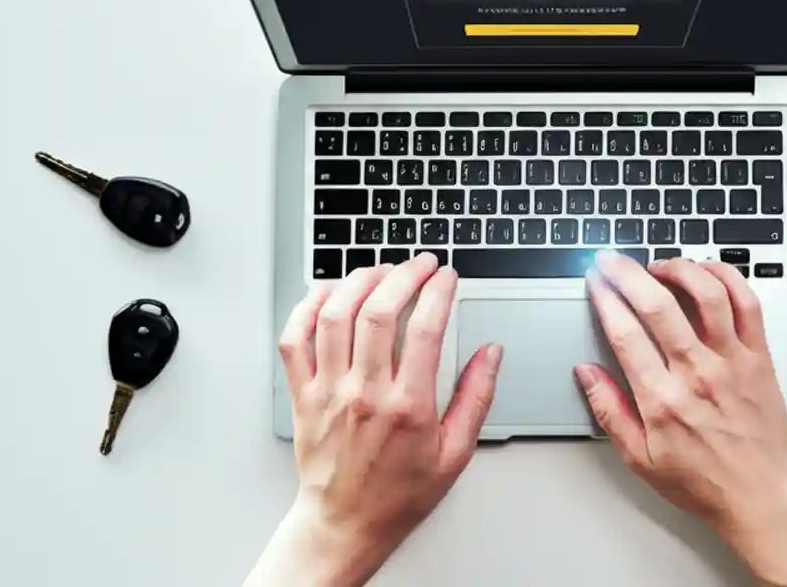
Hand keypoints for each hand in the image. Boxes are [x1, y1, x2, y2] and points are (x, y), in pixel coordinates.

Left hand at [245, 255, 502, 586]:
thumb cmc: (399, 493)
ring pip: (336, 316)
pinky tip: (328, 293)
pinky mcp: (302, 394)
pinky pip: (295, 339)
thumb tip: (491, 353)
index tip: (447, 277)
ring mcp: (329, 391)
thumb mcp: (456, 452)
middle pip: (380, 312)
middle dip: (404, 275)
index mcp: (408, 406)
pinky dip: (307, 307)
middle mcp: (365, 393)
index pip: (427, 329)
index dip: (439, 292)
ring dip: (359, 282)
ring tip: (380, 270)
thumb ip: (476, 397)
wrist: (346, 523)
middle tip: (420, 264)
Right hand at [579, 252, 786, 585]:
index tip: (594, 283)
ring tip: (658, 265)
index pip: (625, 333)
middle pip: (658, 305)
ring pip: (707, 294)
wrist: (760, 495)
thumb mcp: (640, 458)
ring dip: (678, 268)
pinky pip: (747, 303)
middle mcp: (698, 374)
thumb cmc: (703, 481)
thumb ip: (609, 411)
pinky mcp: (759, 357)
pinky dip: (727, 277)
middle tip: (612, 261)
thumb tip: (586, 373)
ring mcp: (732, 361)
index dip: (605, 299)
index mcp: (663, 400)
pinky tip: (707, 272)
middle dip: (628, 273)